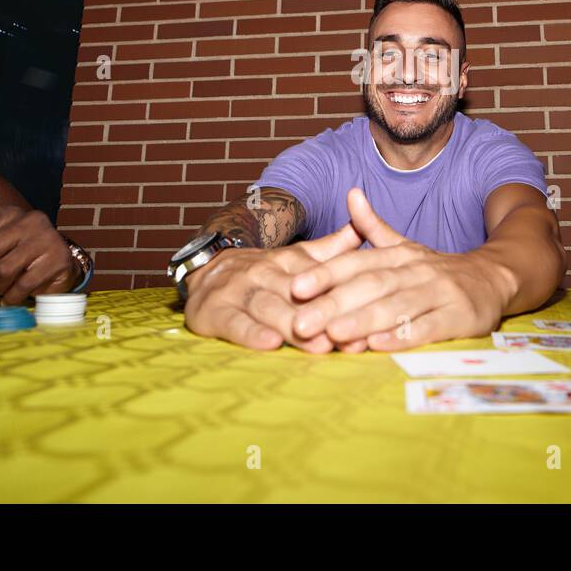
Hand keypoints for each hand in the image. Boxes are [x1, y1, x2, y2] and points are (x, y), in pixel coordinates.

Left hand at [0, 204, 76, 303]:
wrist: (65, 265)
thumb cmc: (23, 255)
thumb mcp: (1, 241)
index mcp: (12, 214)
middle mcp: (30, 222)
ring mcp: (46, 240)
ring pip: (3, 272)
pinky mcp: (58, 261)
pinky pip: (22, 286)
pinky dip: (12, 297)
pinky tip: (12, 297)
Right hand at [183, 223, 362, 351]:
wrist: (202, 271)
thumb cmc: (261, 273)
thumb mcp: (295, 257)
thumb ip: (330, 248)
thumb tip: (363, 225)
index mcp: (286, 260)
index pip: (318, 277)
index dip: (343, 294)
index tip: (368, 310)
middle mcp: (262, 272)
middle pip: (295, 295)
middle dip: (322, 315)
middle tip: (346, 337)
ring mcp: (237, 291)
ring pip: (267, 308)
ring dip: (292, 326)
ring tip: (317, 344)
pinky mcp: (213, 311)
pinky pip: (235, 323)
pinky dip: (252, 334)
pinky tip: (270, 343)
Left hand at [289, 188, 511, 350]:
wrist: (494, 278)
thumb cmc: (437, 269)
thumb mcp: (405, 245)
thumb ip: (374, 225)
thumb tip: (350, 193)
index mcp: (399, 254)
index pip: (357, 262)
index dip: (325, 273)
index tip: (295, 286)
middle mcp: (417, 270)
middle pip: (371, 286)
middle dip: (334, 304)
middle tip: (301, 322)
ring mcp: (439, 293)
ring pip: (397, 306)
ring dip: (364, 321)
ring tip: (333, 334)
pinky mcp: (459, 318)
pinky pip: (428, 327)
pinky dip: (402, 336)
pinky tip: (378, 345)